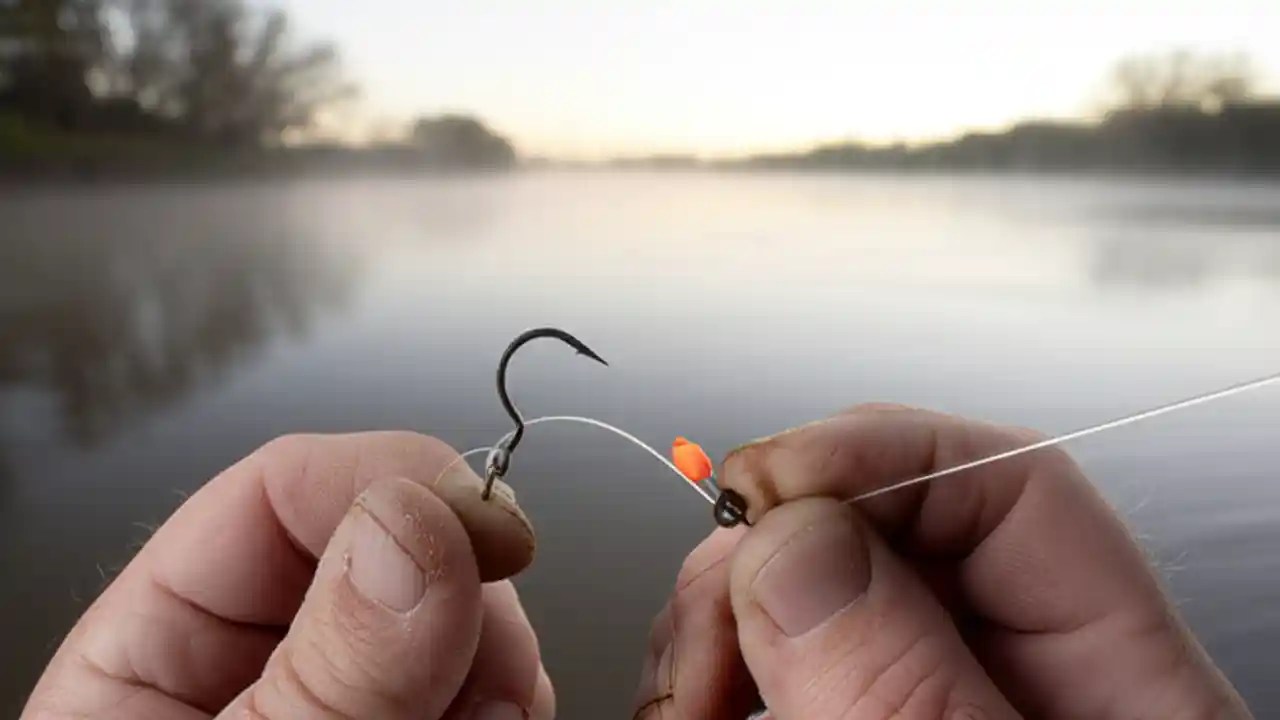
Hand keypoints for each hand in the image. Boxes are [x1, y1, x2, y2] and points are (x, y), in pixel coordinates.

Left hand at [24, 432, 554, 719]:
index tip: (493, 527)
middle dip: (469, 590)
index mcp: (150, 658)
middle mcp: (254, 662)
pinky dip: (512, 694)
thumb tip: (414, 523)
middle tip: (496, 674)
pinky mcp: (417, 719)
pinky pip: (486, 672)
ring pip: (458, 607)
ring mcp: (347, 693)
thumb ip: (335, 670)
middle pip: (391, 540)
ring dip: (501, 656)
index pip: (275, 490)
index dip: (394, 479)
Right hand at [633, 405, 1251, 718]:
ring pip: (804, 605)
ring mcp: (933, 705)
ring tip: (682, 695)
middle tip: (703, 636)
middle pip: (883, 538)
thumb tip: (796, 542)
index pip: (1013, 486)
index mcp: (1125, 687)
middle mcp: (1025, 682)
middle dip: (761, 560)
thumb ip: (908, 688)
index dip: (874, 450)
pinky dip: (713, 680)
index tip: (757, 485)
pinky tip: (691, 705)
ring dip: (715, 627)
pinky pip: (776, 675)